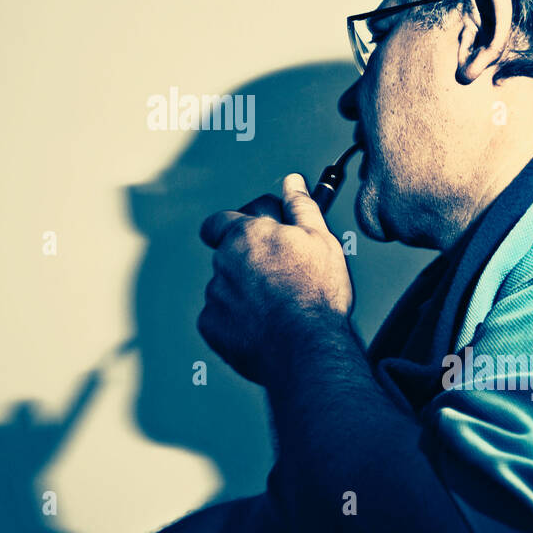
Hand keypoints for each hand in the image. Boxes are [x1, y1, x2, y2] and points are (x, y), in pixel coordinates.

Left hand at [197, 173, 354, 385]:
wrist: (308, 348)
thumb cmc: (316, 294)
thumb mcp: (320, 239)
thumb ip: (301, 206)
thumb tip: (293, 184)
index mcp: (246, 235)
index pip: (220, 221)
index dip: (233, 226)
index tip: (247, 235)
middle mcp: (224, 262)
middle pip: (227, 256)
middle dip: (247, 263)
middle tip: (278, 276)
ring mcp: (215, 295)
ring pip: (224, 287)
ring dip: (242, 293)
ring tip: (276, 307)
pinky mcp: (212, 326)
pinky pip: (219, 318)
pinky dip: (235, 321)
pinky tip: (261, 326)